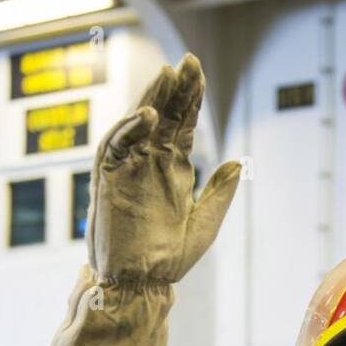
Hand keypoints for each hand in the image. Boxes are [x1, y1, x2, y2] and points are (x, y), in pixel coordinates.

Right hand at [86, 53, 241, 283]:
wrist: (140, 285)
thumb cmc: (168, 260)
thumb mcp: (204, 225)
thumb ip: (219, 195)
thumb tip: (236, 162)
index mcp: (173, 171)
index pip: (181, 125)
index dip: (190, 98)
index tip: (198, 71)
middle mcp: (150, 164)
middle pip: (162, 116)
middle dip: (174, 89)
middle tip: (188, 61)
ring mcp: (128, 170)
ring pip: (137, 123)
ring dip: (151, 98)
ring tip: (168, 75)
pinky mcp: (108, 181)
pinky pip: (115, 147)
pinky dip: (128, 129)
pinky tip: (147, 116)